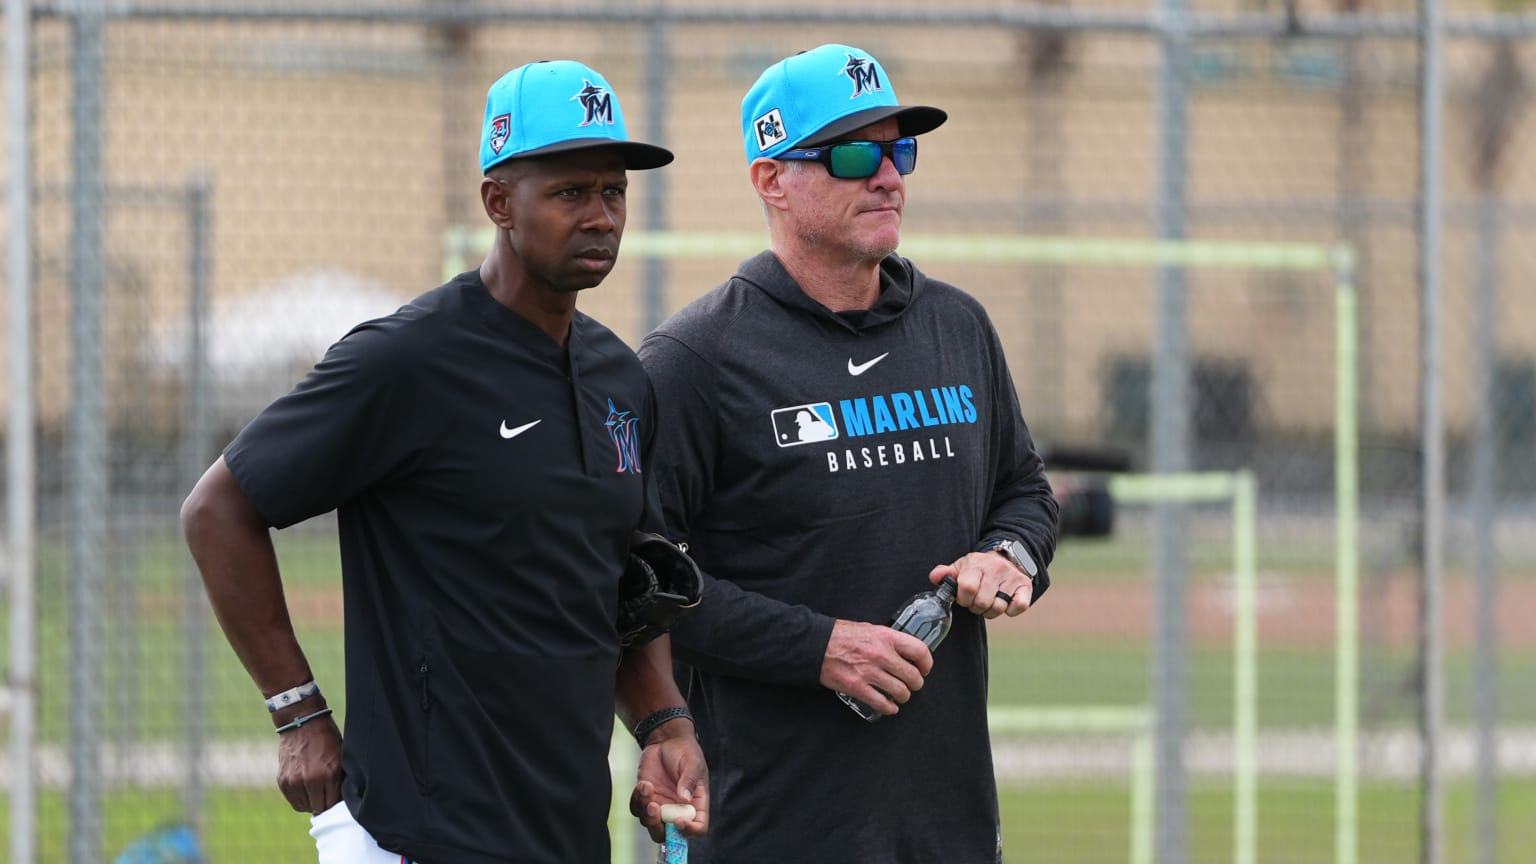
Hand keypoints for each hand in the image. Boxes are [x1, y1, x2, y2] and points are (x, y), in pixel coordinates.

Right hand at [275, 711, 343, 814]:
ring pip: (305, 807)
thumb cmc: (326, 738)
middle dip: (324, 804)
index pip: (334, 803)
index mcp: (331, 772)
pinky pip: (293, 801)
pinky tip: (305, 788)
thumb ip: (340, 778)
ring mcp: (295, 781)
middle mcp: (312, 779)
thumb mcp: (340, 756)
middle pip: (320, 808)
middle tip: (326, 796)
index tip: (337, 800)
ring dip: (311, 803)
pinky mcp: (283, 780)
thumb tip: (341, 799)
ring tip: (316, 791)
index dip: (336, 804)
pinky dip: (300, 798)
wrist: (302, 722)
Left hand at [630, 719, 708, 841]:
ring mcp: (661, 805)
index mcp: (696, 804)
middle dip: (657, 827)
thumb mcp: (692, 762)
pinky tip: (642, 783)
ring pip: (649, 823)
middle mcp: (678, 810)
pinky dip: (636, 800)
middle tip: (653, 808)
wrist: (667, 739)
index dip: (689, 831)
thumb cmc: (685, 751)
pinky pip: (637, 809)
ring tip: (646, 786)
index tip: (678, 822)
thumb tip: (684, 799)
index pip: (698, 828)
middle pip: (668, 835)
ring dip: (645, 808)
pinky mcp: (646, 797)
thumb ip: (688, 780)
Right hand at [819, 619, 931, 716]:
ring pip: (901, 692)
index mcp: (886, 637)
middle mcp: (881, 655)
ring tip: (899, 695)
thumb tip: (904, 651)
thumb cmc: (841, 635)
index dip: (927, 663)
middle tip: (911, 684)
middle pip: (913, 676)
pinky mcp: (857, 687)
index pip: (920, 651)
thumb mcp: (870, 628)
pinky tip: (889, 706)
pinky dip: (890, 708)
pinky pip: (882, 704)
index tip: (924, 669)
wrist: (816, 645)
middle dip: (915, 684)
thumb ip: (888, 640)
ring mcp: (869, 672)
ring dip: (903, 697)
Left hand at [932, 553, 1032, 619]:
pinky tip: (1005, 603)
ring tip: (989, 602)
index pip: (967, 587)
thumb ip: (945, 574)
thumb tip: (935, 577)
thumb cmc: (977, 569)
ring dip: (991, 611)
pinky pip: (1018, 607)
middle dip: (976, 607)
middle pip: (982, 602)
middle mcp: (996, 568)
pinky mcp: (1025, 586)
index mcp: (976, 563)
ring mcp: (1012, 577)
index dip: (963, 599)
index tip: (964, 598)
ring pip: (998, 607)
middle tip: (976, 601)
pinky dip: (1010, 611)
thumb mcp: (960, 568)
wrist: (1005, 559)